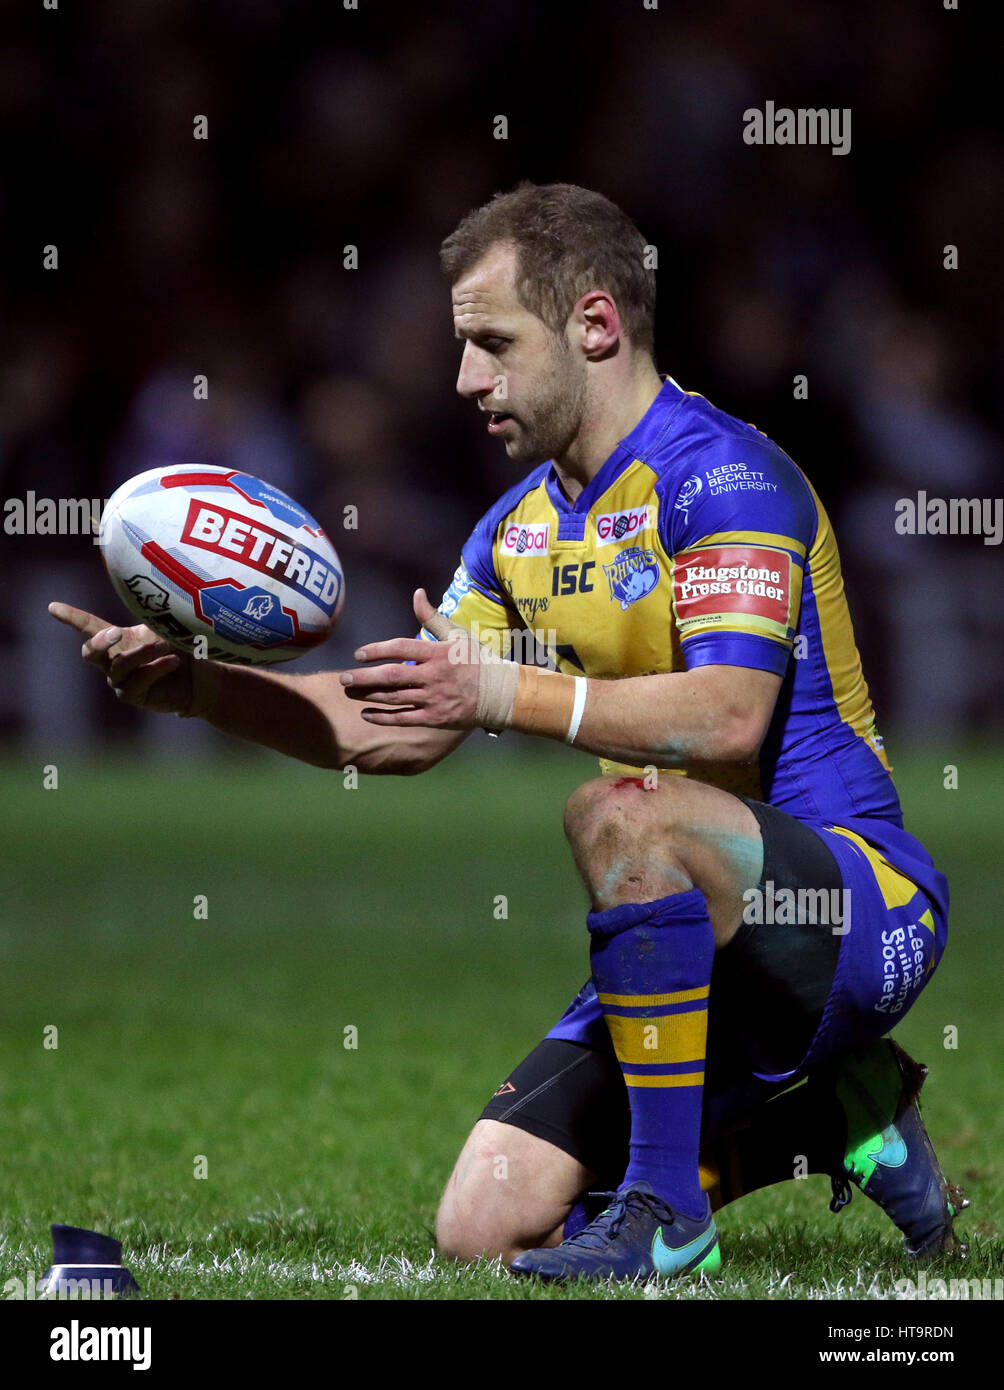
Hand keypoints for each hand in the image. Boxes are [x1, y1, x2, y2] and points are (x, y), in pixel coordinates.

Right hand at [48, 601, 196, 714]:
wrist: (195, 679)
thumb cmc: (178, 648)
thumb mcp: (166, 630)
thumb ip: (156, 622)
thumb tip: (157, 614)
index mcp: (116, 640)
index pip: (89, 626)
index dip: (71, 617)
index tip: (52, 607)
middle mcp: (112, 661)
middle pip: (90, 653)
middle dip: (99, 642)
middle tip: (116, 633)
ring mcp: (120, 680)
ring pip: (121, 665)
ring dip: (142, 653)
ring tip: (160, 644)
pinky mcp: (133, 695)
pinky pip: (139, 680)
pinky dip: (157, 667)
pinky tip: (173, 660)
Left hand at [338, 588, 484, 728]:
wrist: (500, 693)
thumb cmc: (477, 660)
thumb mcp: (457, 634)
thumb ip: (432, 617)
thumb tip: (417, 593)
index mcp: (437, 653)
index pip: (400, 648)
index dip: (376, 650)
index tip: (358, 655)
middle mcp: (433, 675)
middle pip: (391, 676)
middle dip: (363, 678)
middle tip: (343, 678)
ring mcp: (433, 698)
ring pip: (394, 698)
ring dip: (368, 696)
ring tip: (350, 692)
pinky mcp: (435, 717)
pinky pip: (404, 718)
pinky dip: (383, 717)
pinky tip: (366, 714)